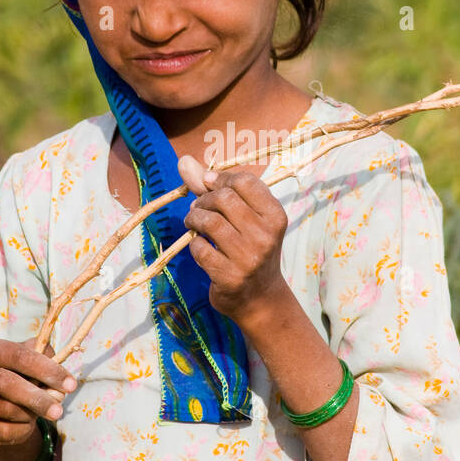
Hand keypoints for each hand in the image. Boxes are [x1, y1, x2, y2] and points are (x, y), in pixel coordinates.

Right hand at [0, 337, 76, 452]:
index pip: (19, 356)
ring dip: (31, 414)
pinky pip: (2, 431)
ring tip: (40, 412)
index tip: (70, 385)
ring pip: (7, 409)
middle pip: (7, 383)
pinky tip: (26, 424)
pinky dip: (21, 430)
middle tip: (59, 411)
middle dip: (37, 398)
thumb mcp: (34, 361)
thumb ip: (47, 359)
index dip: (47, 370)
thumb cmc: (22, 376)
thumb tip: (60, 378)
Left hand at [179, 155, 288, 323]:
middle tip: (198, 208)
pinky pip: (200, 249)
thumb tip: (184, 161)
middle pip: (224, 199)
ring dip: (194, 218)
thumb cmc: (251, 250)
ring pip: (210, 222)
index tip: (209, 185)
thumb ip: (215, 188)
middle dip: (203, 199)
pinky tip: (198, 246)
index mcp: (275, 216)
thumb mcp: (245, 218)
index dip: (220, 179)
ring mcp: (249, 258)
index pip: (245, 181)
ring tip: (193, 223)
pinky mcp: (230, 276)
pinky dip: (193, 244)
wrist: (261, 299)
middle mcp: (266, 235)